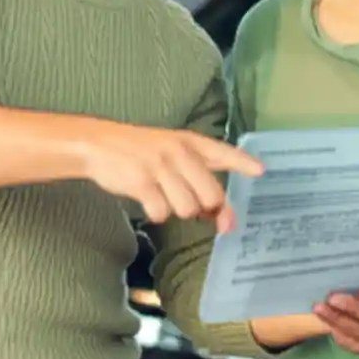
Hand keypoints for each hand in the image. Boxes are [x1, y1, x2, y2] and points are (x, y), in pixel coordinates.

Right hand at [78, 122, 263, 232]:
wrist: (98, 144)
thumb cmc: (140, 152)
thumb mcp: (171, 152)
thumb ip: (197, 178)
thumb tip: (221, 217)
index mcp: (189, 142)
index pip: (222, 151)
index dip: (242, 162)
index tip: (260, 171)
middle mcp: (179, 152)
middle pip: (211, 195)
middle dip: (203, 208)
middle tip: (189, 204)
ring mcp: (160, 166)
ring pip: (188, 208)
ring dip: (177, 210)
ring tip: (162, 196)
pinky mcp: (142, 181)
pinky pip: (162, 212)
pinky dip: (156, 213)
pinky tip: (147, 200)